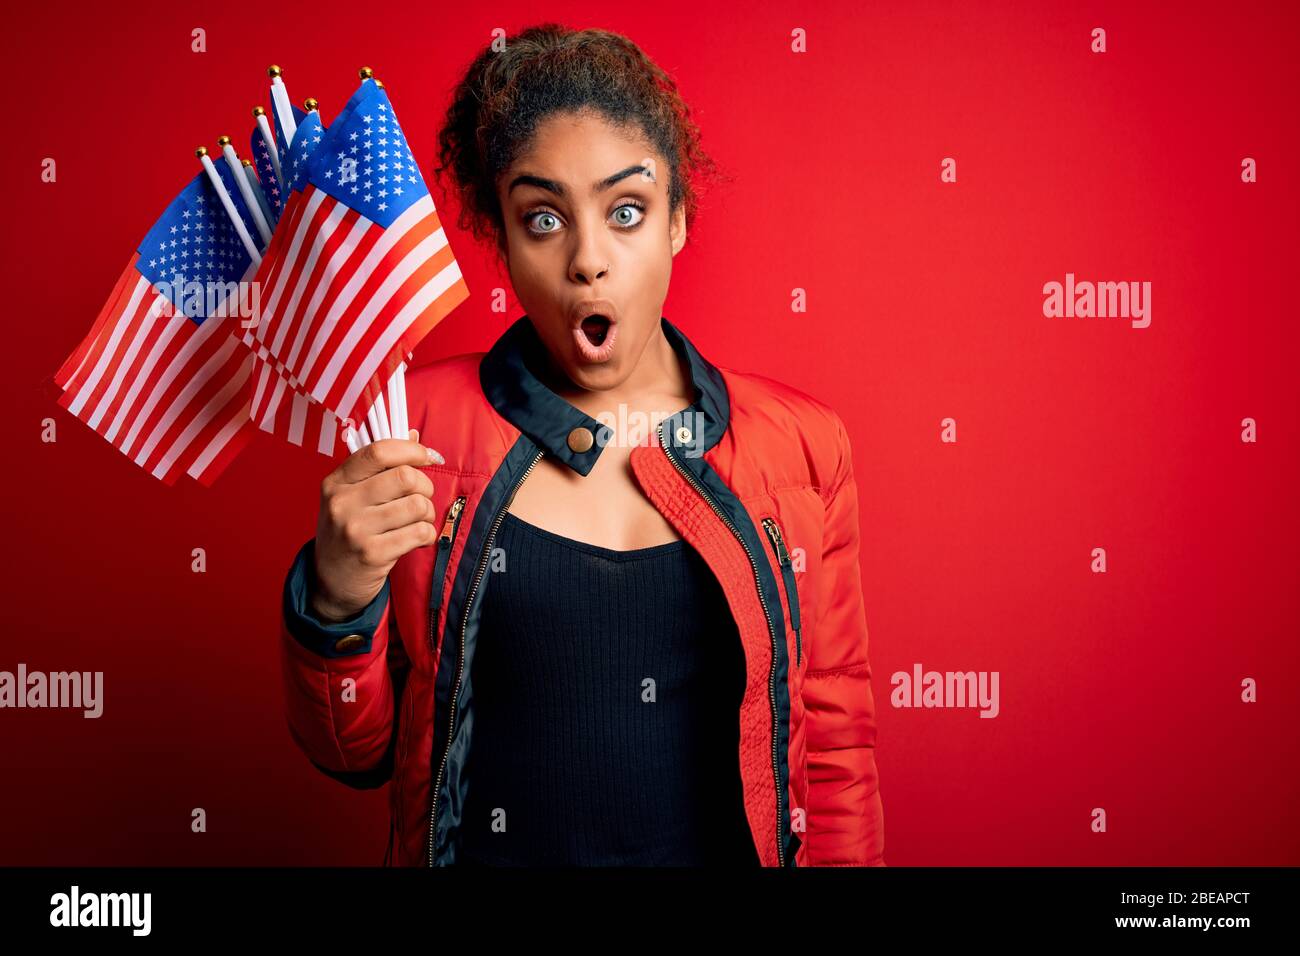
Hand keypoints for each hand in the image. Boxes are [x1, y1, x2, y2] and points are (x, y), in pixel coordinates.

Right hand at [311, 428, 443, 621]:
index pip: (379, 452)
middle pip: (405, 477)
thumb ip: (381, 467)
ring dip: (427, 513)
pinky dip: (426, 534)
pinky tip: (416, 538)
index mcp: (336, 482)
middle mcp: (342, 503)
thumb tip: (414, 435)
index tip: (427, 457)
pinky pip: (420, 532)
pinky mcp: (372, 554)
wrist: (330, 582)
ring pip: (417, 505)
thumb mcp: (352, 496)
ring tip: (418, 521)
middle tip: (421, 498)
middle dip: (425, 486)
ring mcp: (356, 529)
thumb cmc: (349, 531)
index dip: (412, 450)